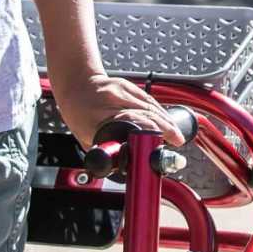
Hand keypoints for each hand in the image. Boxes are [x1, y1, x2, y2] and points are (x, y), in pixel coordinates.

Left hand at [53, 74, 183, 148]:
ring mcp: (122, 89)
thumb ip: (104, 151)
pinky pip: (150, 100)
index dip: (149, 134)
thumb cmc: (77, 111)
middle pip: (148, 113)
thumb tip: (121, 168)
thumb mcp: (85, 136)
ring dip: (166, 121)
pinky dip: (160, 112)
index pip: (132, 122)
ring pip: (152, 106)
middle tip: (176, 141)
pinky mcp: (129, 85)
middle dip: (165, 129)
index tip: (159, 146)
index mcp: (99, 114)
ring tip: (175, 134)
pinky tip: (167, 120)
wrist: (76, 83)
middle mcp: (112, 98)